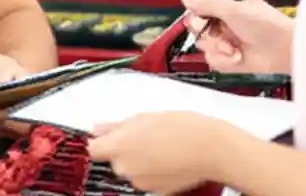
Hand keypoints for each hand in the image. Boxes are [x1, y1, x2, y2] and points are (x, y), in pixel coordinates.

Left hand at [88, 113, 228, 193]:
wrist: (212, 149)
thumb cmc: (182, 127)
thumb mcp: (146, 116)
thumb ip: (117, 125)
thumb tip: (97, 128)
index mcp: (119, 147)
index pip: (93, 148)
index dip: (102, 141)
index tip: (110, 134)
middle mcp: (125, 168)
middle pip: (114, 158)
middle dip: (125, 148)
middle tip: (146, 134)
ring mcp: (140, 182)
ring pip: (131, 169)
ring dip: (140, 159)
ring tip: (162, 145)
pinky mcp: (155, 191)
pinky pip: (146, 178)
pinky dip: (153, 170)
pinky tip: (169, 158)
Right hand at [183, 0, 293, 73]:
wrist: (284, 50)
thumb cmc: (266, 25)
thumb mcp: (234, 7)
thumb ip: (207, 3)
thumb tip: (186, 0)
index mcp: (228, 8)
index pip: (200, 11)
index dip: (197, 17)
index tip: (202, 19)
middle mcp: (226, 25)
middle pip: (198, 30)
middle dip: (208, 34)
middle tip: (219, 33)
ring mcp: (228, 44)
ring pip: (204, 47)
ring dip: (218, 48)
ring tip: (233, 47)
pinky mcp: (231, 62)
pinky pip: (213, 62)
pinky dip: (224, 60)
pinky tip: (237, 57)